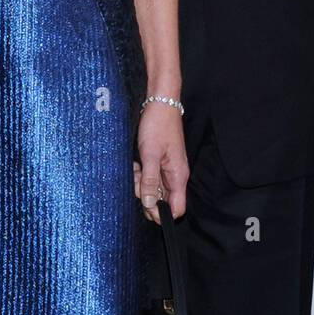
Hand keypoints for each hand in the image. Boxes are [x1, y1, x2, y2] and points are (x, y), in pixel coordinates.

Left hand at [133, 100, 188, 224]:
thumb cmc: (158, 124)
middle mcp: (175, 175)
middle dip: (146, 194)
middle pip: (162, 200)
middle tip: (137, 178)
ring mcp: (167, 168)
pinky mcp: (159, 160)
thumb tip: (150, 205)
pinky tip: (135, 162)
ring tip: (135, 166)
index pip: (177, 209)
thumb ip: (150, 181)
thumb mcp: (150, 154)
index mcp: (178, 176)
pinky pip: (149, 175)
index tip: (146, 205)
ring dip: (141, 181)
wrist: (159, 101)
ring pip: (154, 187)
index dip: (161, 213)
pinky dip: (141, 172)